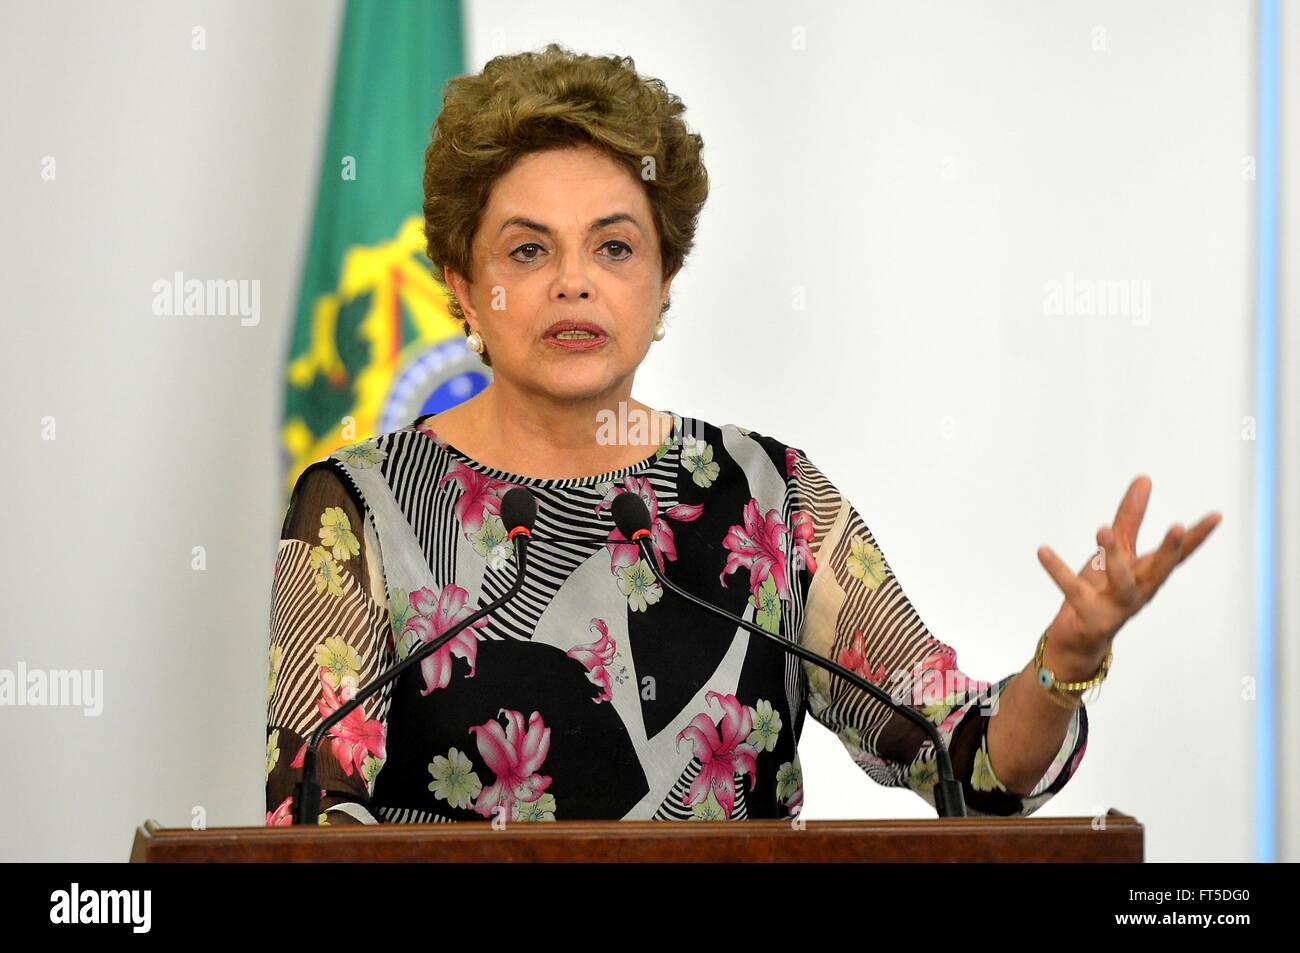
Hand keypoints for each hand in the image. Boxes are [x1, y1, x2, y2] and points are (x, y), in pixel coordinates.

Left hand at [1035, 475, 1221, 680]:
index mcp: (1147, 575)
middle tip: (1178, 525)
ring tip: (1102, 529)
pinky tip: (1042, 550)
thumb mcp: (1117, 550)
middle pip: (1159, 571)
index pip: (1178, 554)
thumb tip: (1145, 478)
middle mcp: (1139, 592)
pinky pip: (1073, 591)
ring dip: (1113, 555)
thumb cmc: (1102, 590)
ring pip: (1120, 582)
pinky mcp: (1090, 618)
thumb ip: (1130, 517)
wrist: (1078, 638)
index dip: (1197, 537)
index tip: (1217, 515)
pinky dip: (1058, 570)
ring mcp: (1117, 608)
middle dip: (1170, 550)